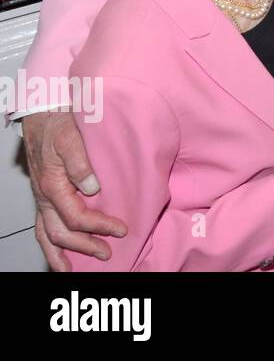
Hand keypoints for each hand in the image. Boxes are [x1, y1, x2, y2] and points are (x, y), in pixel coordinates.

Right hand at [23, 109, 126, 269]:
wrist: (43, 114)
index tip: (121, 230)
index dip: (99, 227)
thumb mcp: (70, 139)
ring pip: (46, 234)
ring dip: (60, 254)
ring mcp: (41, 198)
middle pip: (62, 232)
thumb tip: (92, 186)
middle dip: (84, 246)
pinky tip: (60, 249)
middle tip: (106, 253)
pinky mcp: (43, 195)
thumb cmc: (58, 125)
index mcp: (53, 186)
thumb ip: (80, 163)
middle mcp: (44, 197)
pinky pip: (42, 225)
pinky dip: (50, 242)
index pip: (77, 217)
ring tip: (71, 270)